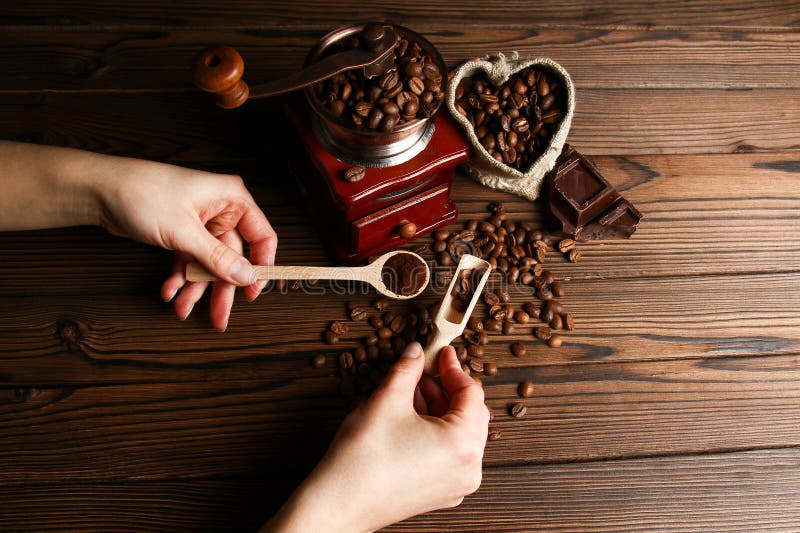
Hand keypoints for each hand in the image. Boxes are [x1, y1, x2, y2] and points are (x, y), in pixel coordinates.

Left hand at [97, 158, 276, 329]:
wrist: (98, 189)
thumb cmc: (142, 193)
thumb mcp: (184, 231)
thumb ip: (218, 258)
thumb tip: (246, 276)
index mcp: (231, 198)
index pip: (261, 236)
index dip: (260, 266)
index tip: (252, 292)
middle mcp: (220, 210)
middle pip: (232, 257)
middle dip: (221, 288)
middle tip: (219, 316)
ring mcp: (200, 222)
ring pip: (209, 263)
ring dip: (196, 288)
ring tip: (183, 308)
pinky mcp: (181, 232)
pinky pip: (189, 261)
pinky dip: (180, 278)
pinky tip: (169, 292)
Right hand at [265, 343, 489, 531]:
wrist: (339, 505)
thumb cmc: (363, 459)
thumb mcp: (386, 401)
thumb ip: (407, 370)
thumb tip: (414, 352)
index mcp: (463, 444)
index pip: (472, 393)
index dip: (453, 368)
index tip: (440, 353)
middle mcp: (469, 468)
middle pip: (470, 414)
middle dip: (446, 388)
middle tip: (423, 370)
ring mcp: (456, 484)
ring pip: (459, 434)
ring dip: (439, 408)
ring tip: (411, 391)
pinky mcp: (441, 493)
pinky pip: (449, 454)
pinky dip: (436, 431)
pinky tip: (411, 417)